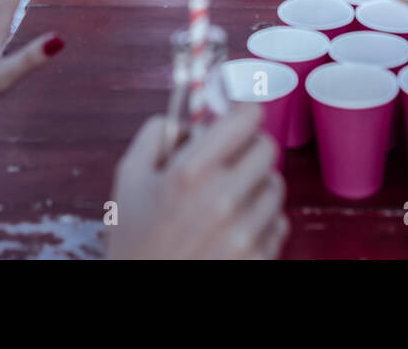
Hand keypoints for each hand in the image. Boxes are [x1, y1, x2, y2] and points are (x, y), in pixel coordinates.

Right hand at [107, 105, 288, 258]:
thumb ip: (157, 134)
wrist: (145, 296)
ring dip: (256, 184)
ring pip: (275, 184)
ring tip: (229, 200)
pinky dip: (262, 220)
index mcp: (189, 174)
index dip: (243, 111)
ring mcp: (244, 232)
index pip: (246, 119)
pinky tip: (235, 228)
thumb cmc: (135, 239)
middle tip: (231, 159)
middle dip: (248, 147)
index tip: (239, 114)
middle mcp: (222, 200)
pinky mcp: (260, 257)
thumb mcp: (129, 177)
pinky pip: (278, 221)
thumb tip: (194, 118)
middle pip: (266, 148)